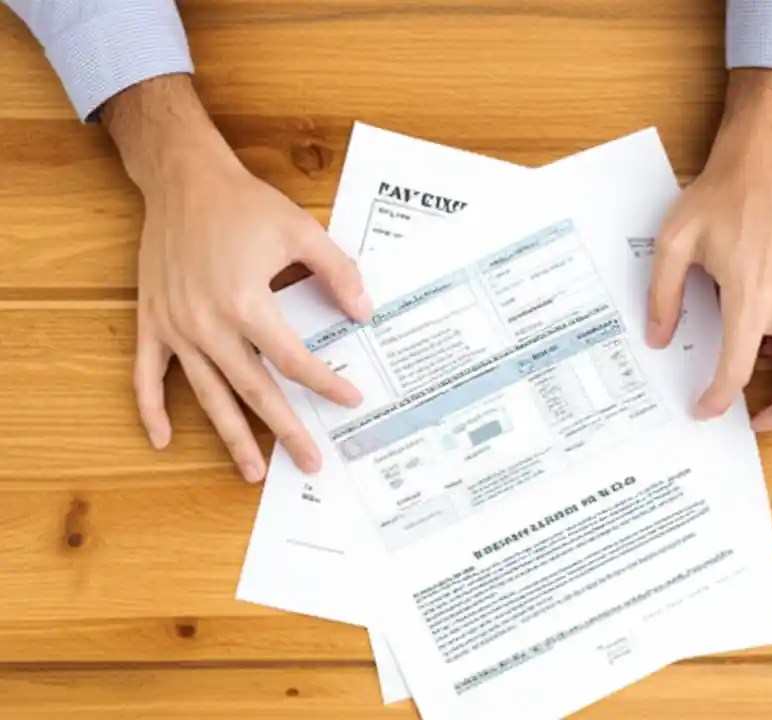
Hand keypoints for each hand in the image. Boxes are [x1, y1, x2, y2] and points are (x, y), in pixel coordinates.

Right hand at [103, 76, 370, 481]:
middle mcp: (209, 324)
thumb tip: (364, 314)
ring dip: (230, 436)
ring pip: (207, 394)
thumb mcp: (302, 231)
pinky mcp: (152, 321)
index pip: (295, 360)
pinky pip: (147, 374)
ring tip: (251, 473)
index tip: (350, 401)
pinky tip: (163, 440)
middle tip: (310, 462)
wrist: (183, 179)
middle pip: (254, 391)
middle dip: (285, 430)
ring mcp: (176, 327)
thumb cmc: (244, 204)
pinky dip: (152, 408)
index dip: (325, 384)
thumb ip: (338, 273)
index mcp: (246, 303)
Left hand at [646, 69, 771, 431]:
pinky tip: (770, 326)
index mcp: (753, 293)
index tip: (706, 409)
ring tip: (757, 367)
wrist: (771, 158)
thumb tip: (658, 339)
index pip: (738, 369)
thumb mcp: (676, 242)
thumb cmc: (724, 194)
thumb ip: (663, 295)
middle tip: (757, 419)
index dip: (719, 399)